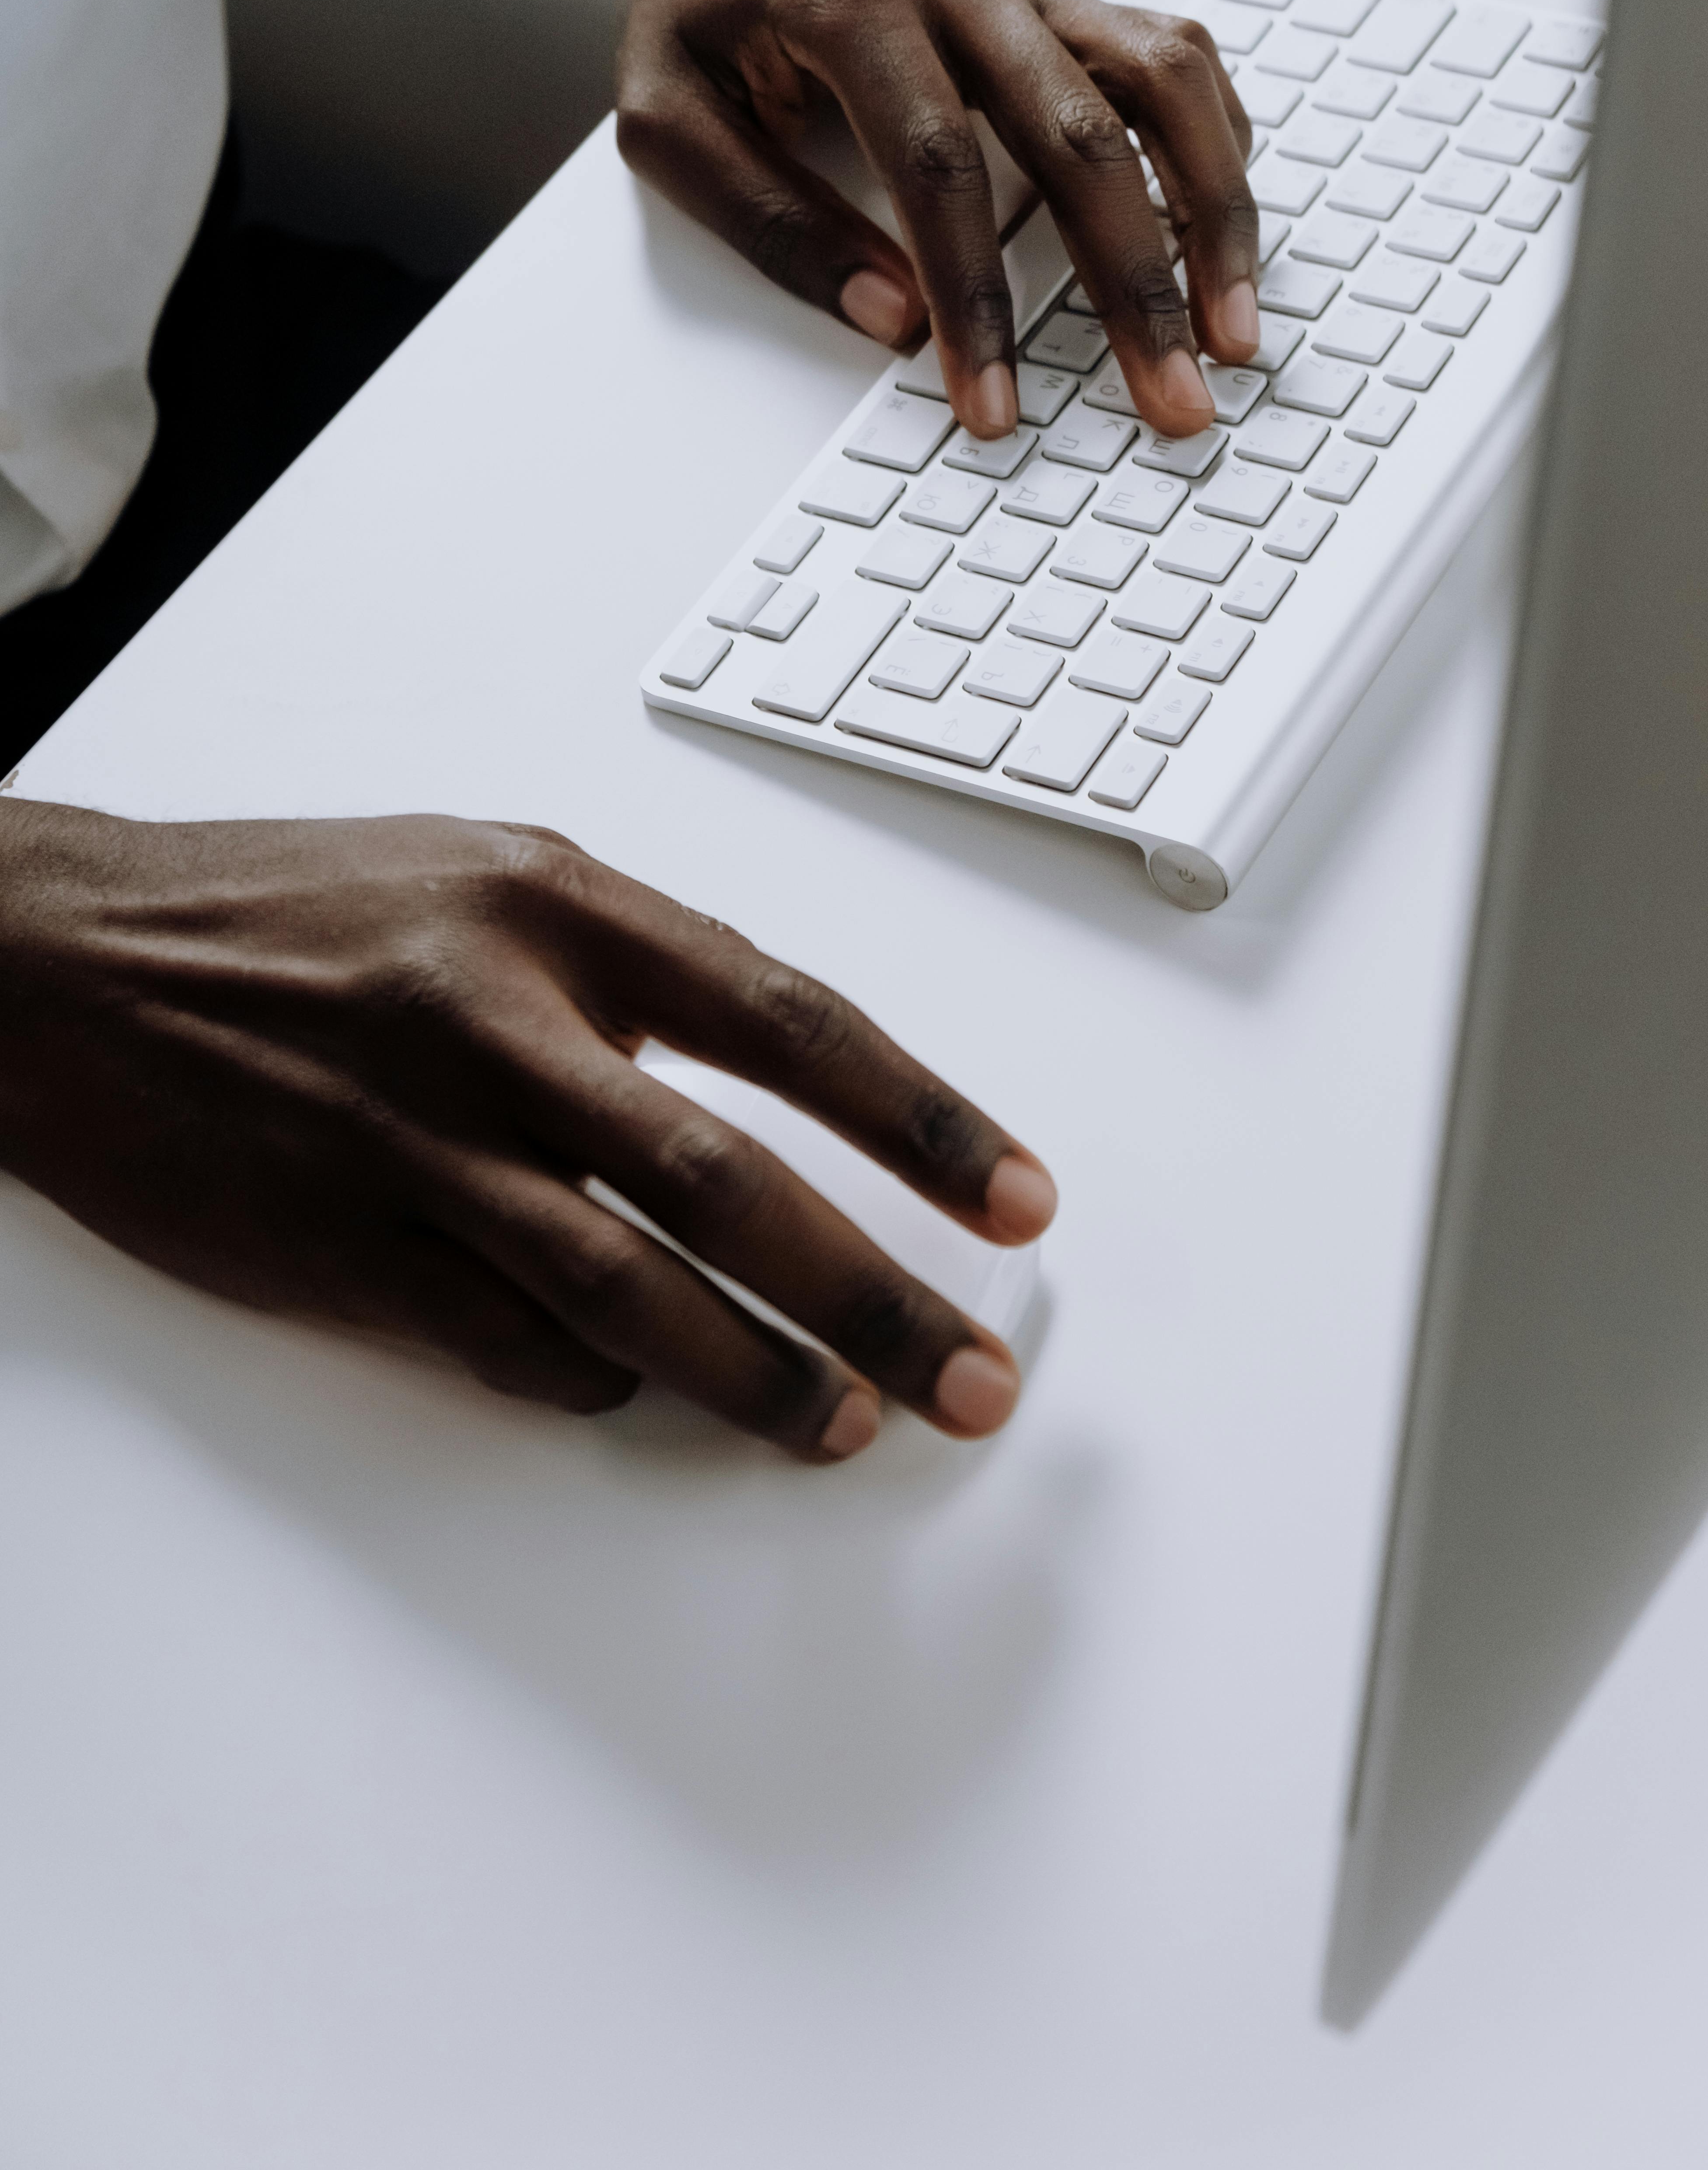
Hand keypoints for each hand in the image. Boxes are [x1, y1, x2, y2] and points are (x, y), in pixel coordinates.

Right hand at [0, 804, 1053, 1457]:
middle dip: (878, 1292)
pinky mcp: (338, 1242)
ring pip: (628, 1287)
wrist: (65, 961)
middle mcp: (495, 1018)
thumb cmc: (295, 910)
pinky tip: (643, 1393)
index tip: (1016, 1199)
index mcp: (555, 906)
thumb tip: (779, 1082)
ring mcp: (413, 1140)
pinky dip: (593, 1378)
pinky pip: (505, 1338)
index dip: (922, 1122)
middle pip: (733, 1181)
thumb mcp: (482, 877)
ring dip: (757, 1372)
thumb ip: (631, 967)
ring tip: (848, 1426)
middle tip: (977, 1376)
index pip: (791, 1023)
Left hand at [593, 0, 1257, 442]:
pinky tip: (1216, 224)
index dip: (975, 301)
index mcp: (850, 2)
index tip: (994, 404)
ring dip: (1212, 213)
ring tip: (1230, 328)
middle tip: (1173, 397)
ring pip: (1160, 83)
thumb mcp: (664, 115)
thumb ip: (766, 221)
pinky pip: (1167, 55)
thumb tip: (888, 318)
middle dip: (1137, 287)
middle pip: (1084, 137)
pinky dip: (1209, 139)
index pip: (939, 172)